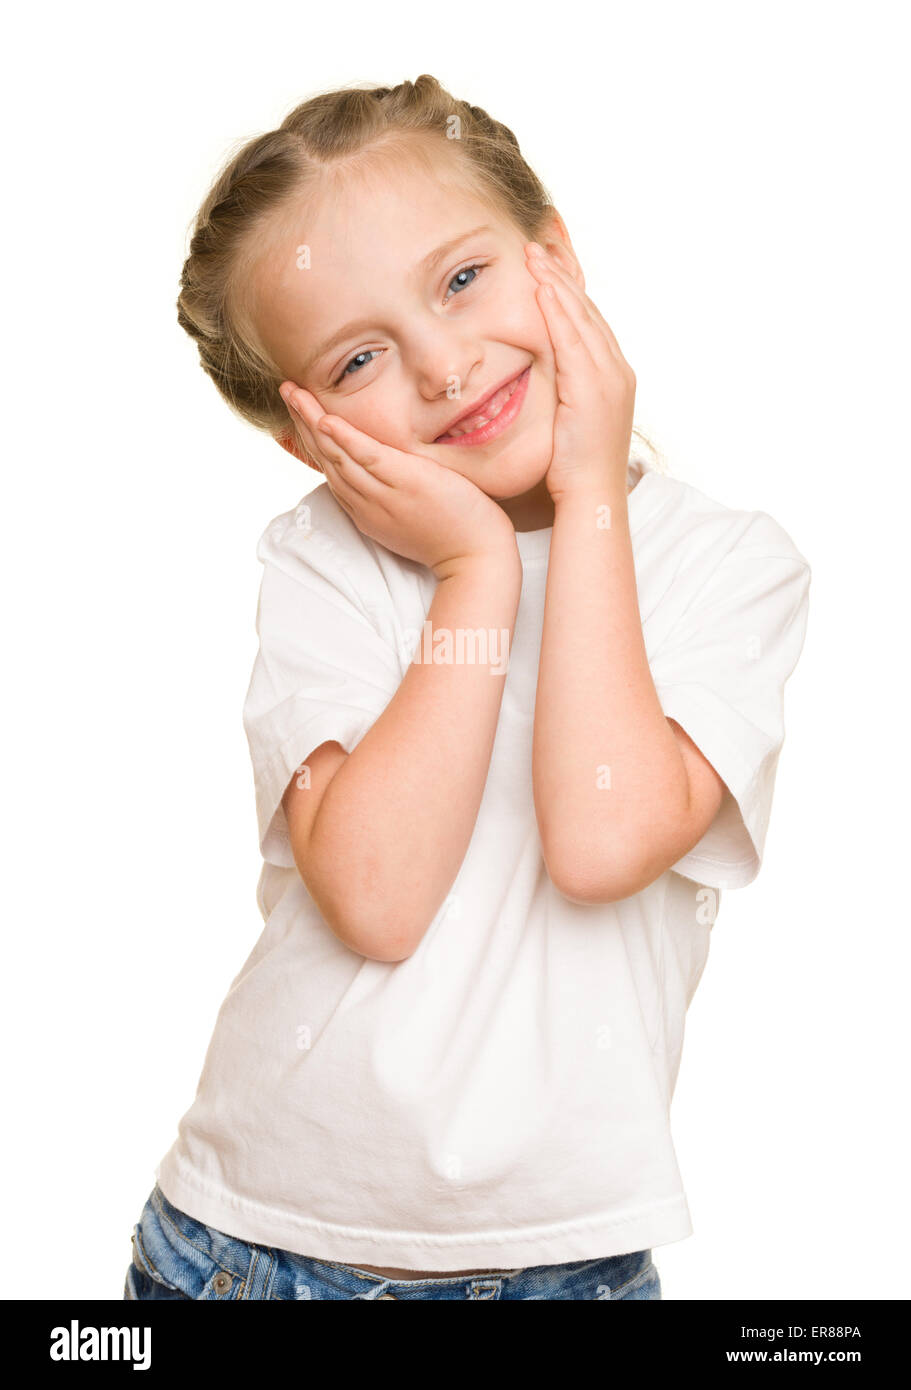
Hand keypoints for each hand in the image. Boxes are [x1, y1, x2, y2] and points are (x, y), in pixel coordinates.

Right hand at [279, 385, 518, 579]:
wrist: (476, 557)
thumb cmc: (453, 535)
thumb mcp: (411, 516)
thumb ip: (393, 493)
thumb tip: (387, 471)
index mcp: (366, 510)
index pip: (331, 469)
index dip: (311, 439)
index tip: (300, 413)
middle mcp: (367, 503)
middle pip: (326, 458)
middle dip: (302, 423)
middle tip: (286, 391)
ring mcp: (384, 494)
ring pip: (337, 454)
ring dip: (311, 421)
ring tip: (293, 393)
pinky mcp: (406, 482)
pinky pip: (367, 458)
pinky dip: (345, 438)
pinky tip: (326, 420)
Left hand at [524, 243, 635, 502]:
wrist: (592, 497)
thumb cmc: (576, 471)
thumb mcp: (572, 423)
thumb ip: (566, 395)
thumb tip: (547, 384)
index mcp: (614, 377)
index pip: (591, 322)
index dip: (569, 291)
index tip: (549, 265)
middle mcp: (617, 370)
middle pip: (588, 310)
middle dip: (563, 275)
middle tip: (539, 244)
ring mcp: (609, 377)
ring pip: (581, 317)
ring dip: (556, 282)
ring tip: (533, 254)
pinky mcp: (592, 387)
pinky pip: (572, 339)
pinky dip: (557, 310)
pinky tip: (541, 287)